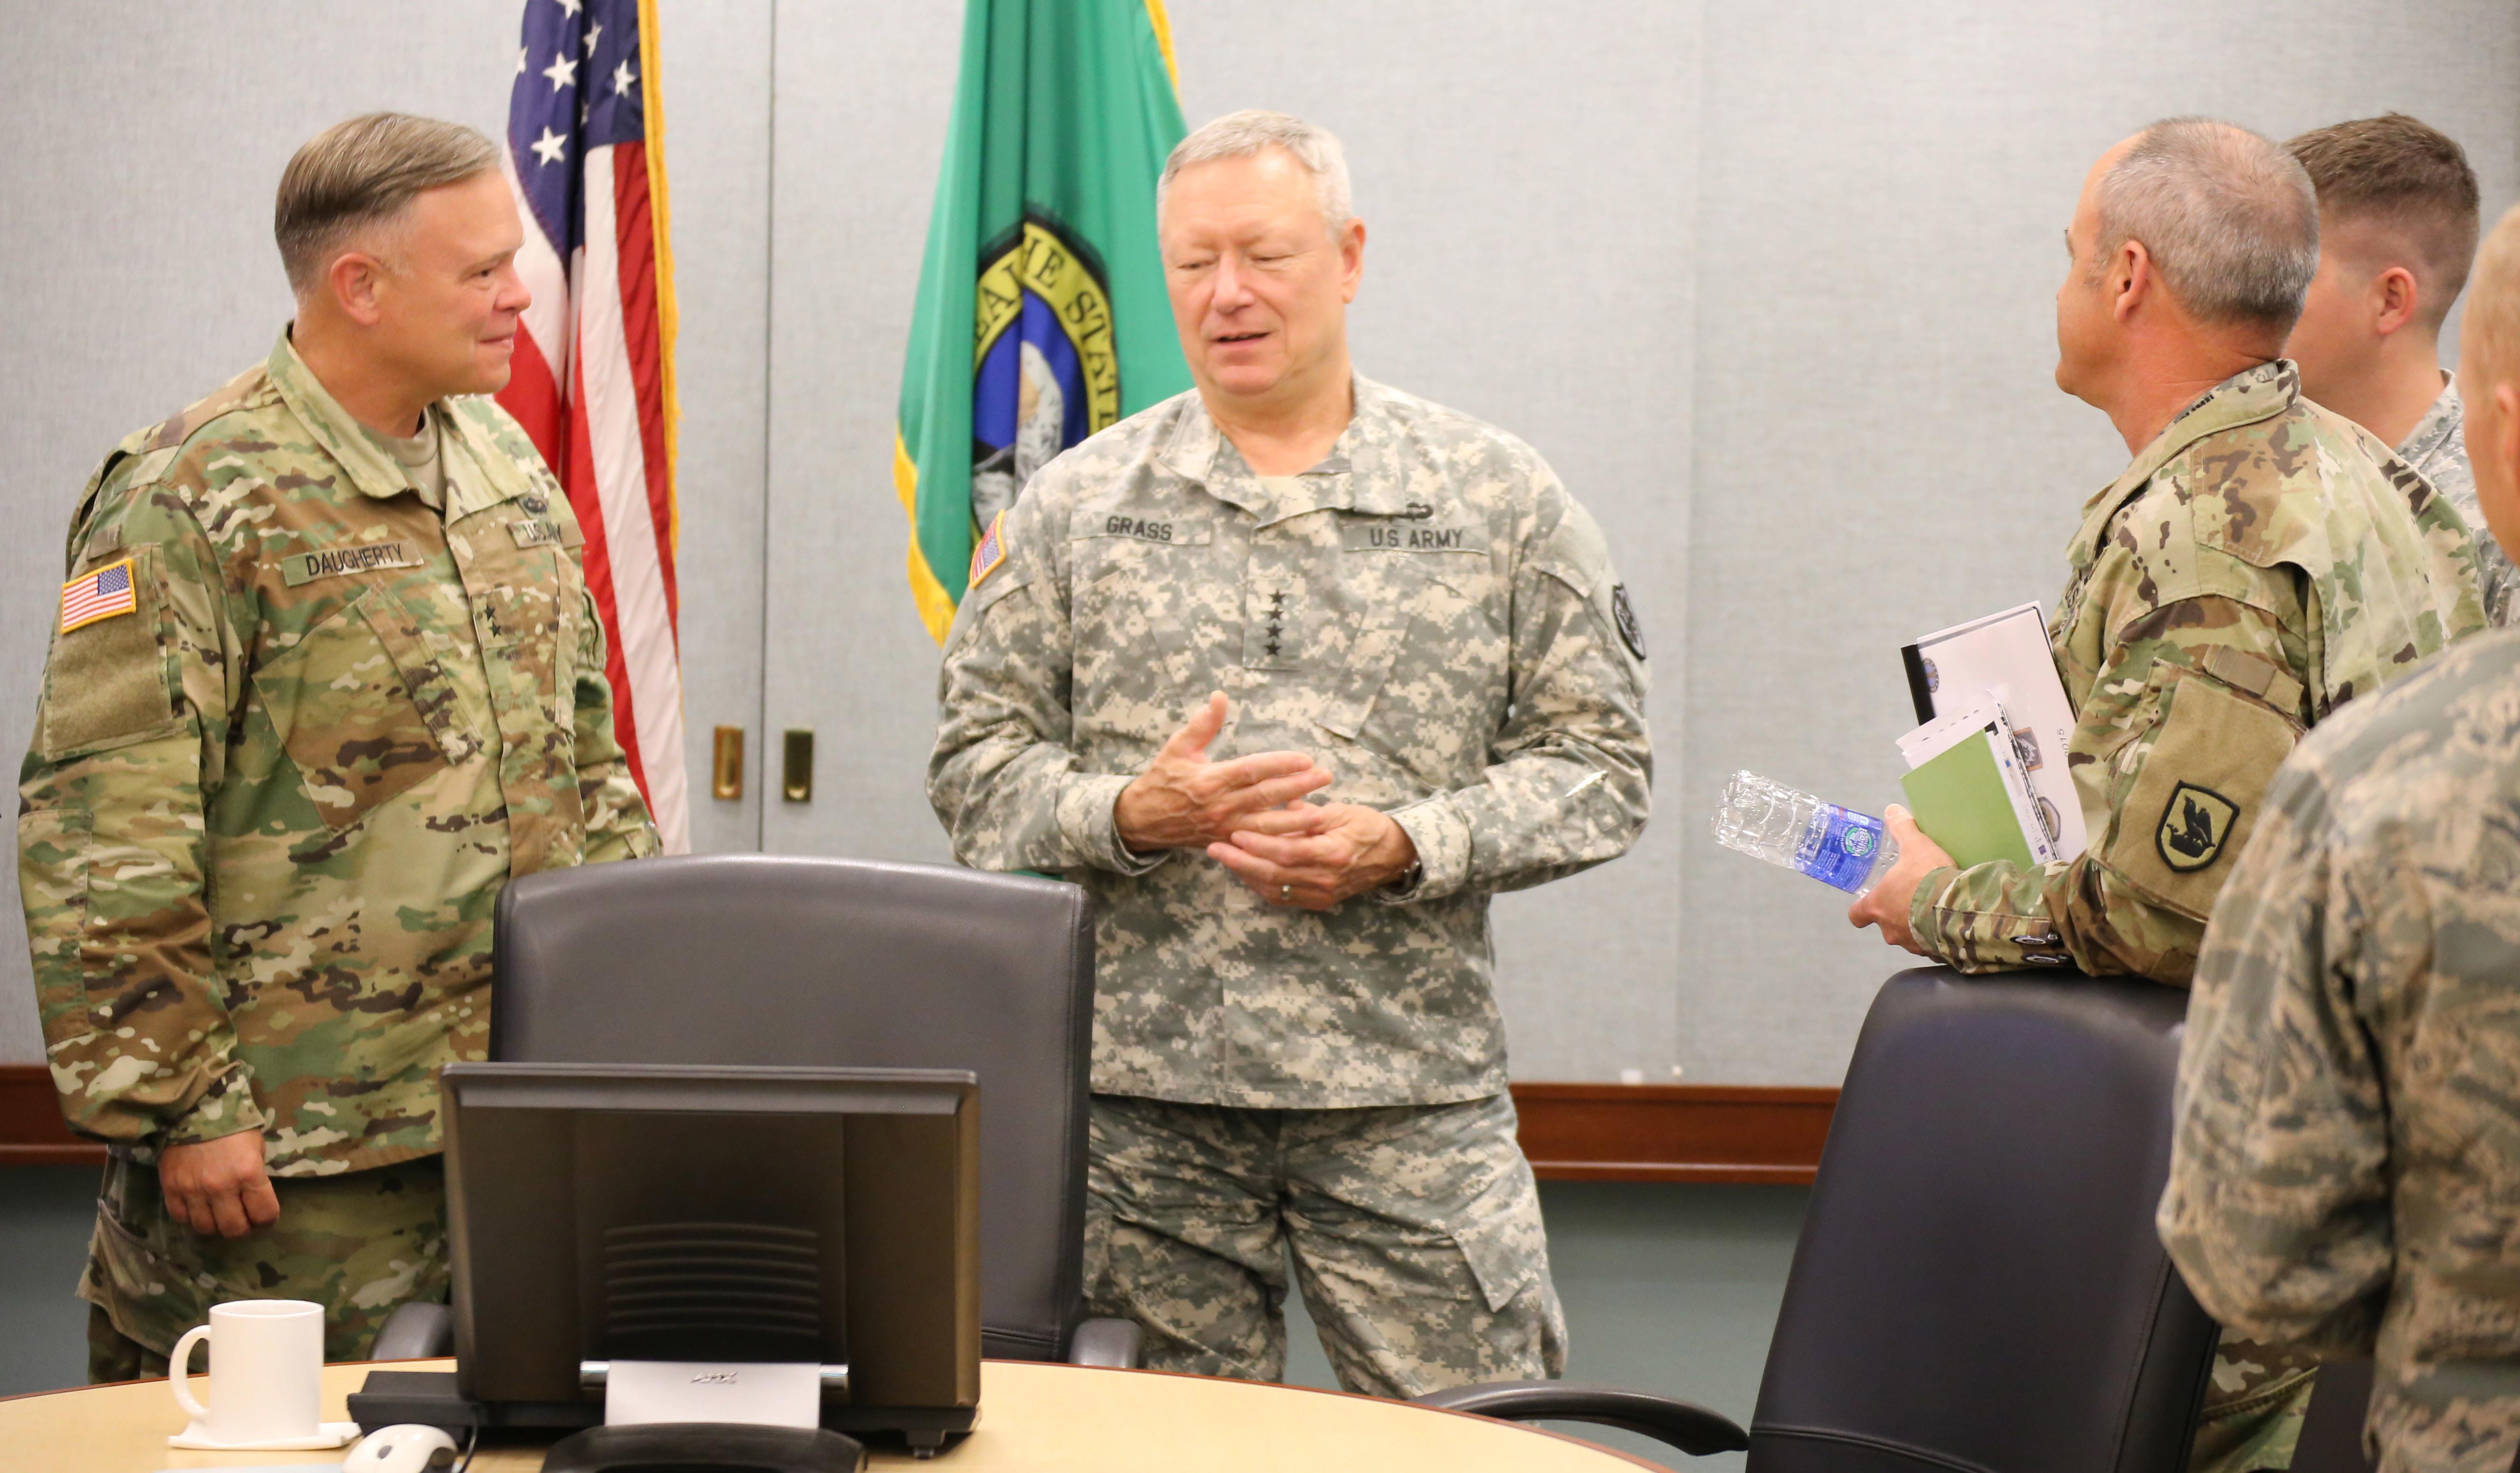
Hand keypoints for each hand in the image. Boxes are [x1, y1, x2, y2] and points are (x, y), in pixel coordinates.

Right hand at [158, 1130, 278, 1238]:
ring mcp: (194, 1190)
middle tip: (242, 1220)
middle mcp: (221, 1187)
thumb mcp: (256, 1147)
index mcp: (249, 1173)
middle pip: (234, 1229)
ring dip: (216, 1226)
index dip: (267, 1220)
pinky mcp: (171, 1188)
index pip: (264, 1214)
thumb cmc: (232, 1126)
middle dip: (242, 1228)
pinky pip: (181, 1217)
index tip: (264, 1217)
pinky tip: (198, 1209)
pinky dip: (191, 1218)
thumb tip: (253, 1198)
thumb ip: (255, 1175)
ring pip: (206, 1228)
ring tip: (219, 1216)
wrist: (193, 1109)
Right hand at [1114, 693, 1333, 851]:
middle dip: (1298, 787)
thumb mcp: (1178, 747)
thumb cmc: (1163, 779)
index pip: (1251, 771)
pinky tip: (1302, 837)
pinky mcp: (1228, 843)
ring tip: (1322, 812)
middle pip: (1265, 797)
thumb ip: (1203, 724)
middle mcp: (1220, 806)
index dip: (1279, 765)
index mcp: (1210, 780)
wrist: (1143, 820)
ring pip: (1266, 827)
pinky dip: (1280, 842)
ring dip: (1295, 820)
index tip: (1305, 758)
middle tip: (1326, 775)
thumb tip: (1220, 696)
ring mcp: (1225, 827)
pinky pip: (1258, 845)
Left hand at [1209, 802, 1418, 911]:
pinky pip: (1283, 898)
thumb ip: (1307, 811)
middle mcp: (1326, 879)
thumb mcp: (1341, 811)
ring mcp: (1322, 894)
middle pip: (1275, 875)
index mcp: (1333, 853)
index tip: (1236, 834)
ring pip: (1275, 889)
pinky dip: (1261, 885)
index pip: (1288, 852)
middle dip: (1241, 862)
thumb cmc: (1367, 827)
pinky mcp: (1319, 901)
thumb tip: (1279, 803)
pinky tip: (1245, 871)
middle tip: (1215, 849)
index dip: (1259, 845)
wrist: (1393, 855)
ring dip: (1246, 874)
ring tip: (1224, 858)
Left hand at [1845, 805, 1950, 955]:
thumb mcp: (1915, 846)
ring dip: (1918, 924)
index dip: (1861, 908)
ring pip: (1910, 935)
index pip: (1856, 915)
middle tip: (1912, 897)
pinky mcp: (1935, 953)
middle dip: (1897, 913)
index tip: (1868, 901)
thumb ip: (1902, 829)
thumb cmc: (1927, 878)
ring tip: (1935, 907)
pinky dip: (1938, 935)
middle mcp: (1890, 930)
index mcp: (1877, 907)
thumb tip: (1892, 810)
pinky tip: (1950, 921)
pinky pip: (1932, 945)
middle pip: (1886, 924)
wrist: (1960, 909)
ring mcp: (1912, 945)